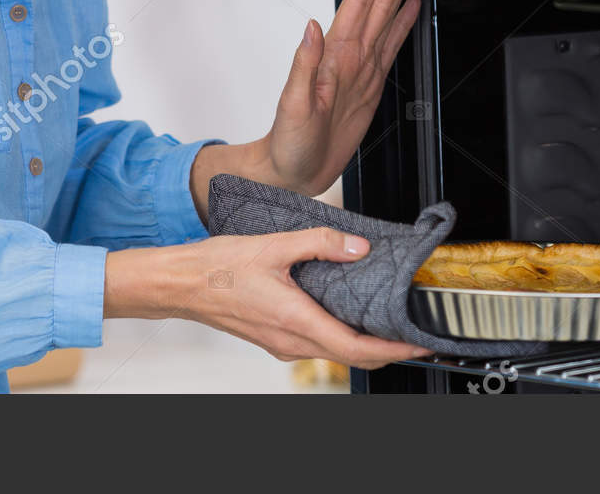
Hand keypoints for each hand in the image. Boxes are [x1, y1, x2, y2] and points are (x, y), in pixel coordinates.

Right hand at [104, 228, 429, 369]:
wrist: (182, 284)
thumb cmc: (218, 268)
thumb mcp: (275, 245)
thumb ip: (321, 243)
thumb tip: (358, 247)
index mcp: (296, 321)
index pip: (356, 348)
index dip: (393, 350)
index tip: (417, 345)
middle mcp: (291, 340)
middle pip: (351, 356)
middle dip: (387, 351)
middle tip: (413, 336)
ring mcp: (282, 343)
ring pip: (334, 351)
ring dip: (364, 344)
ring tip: (388, 322)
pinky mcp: (274, 337)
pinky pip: (316, 343)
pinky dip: (340, 336)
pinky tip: (346, 314)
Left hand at [264, 0, 432, 196]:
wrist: (292, 171)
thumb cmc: (288, 142)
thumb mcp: (293, 107)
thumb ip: (303, 66)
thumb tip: (312, 28)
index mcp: (334, 55)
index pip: (360, 0)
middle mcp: (349, 55)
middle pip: (381, 0)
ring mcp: (361, 68)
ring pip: (388, 17)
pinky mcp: (370, 85)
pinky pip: (391, 46)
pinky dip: (403, 24)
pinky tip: (412, 7)